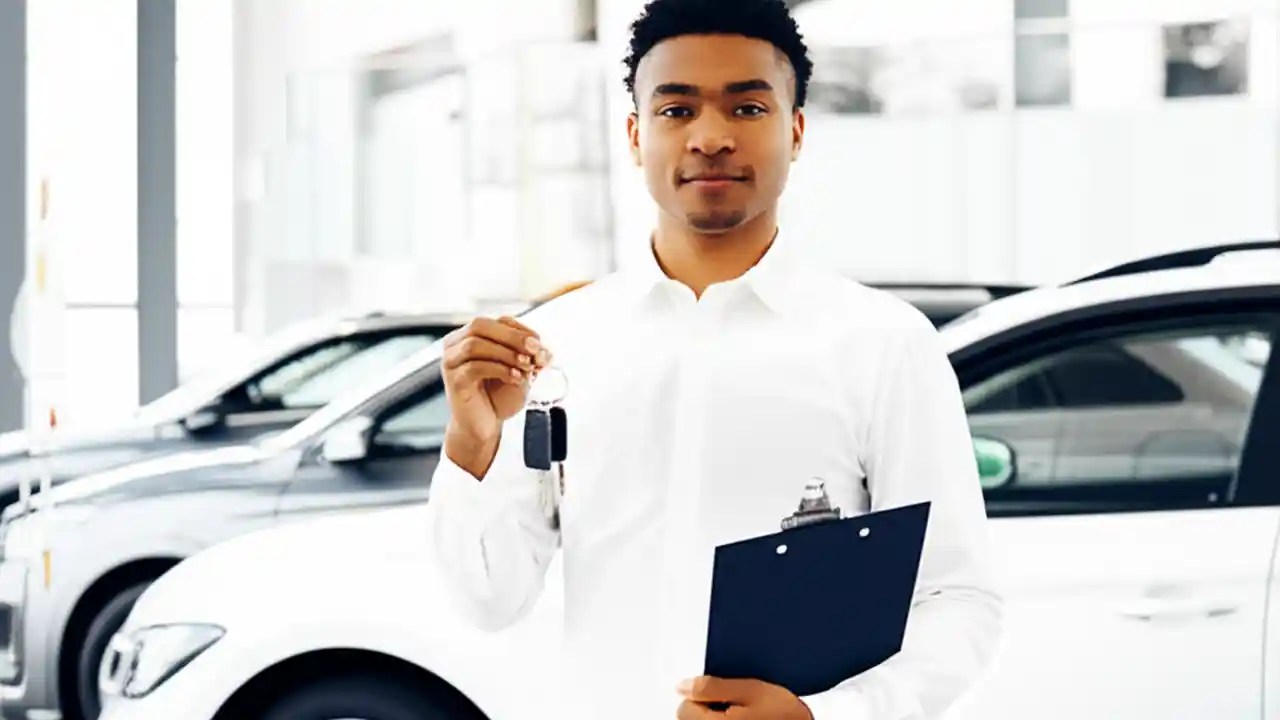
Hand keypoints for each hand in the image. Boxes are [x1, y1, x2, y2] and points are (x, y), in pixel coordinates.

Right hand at [441, 316, 549, 475]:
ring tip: (527, 367)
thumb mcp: (519, 372)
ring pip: (475, 344)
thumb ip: (529, 359)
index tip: (540, 344)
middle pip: (480, 325)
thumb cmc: (498, 397)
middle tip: (535, 350)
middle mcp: (455, 345)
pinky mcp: (454, 381)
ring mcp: (451, 363)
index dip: (520, 329)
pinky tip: (515, 378)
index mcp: (470, 337)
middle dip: (512, 336)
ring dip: (506, 353)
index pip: (496, 321)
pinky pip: (475, 367)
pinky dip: (500, 369)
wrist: (484, 427)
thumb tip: (545, 351)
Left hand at [676, 676, 813, 718]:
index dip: (702, 696)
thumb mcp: (750, 689)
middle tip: (736, 706)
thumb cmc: (784, 714)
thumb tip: (683, 686)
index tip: (722, 695)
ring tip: (743, 716)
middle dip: (707, 710)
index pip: (684, 709)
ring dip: (717, 718)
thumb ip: (713, 686)